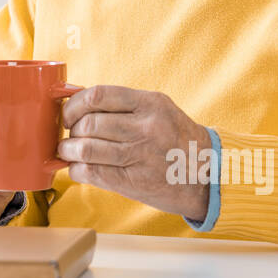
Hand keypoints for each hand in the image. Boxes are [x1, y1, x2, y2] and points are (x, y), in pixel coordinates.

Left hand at [58, 85, 211, 220]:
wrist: (208, 174)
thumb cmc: (177, 139)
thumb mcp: (159, 110)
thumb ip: (124, 106)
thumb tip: (78, 104)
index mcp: (150, 103)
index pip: (98, 95)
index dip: (74, 105)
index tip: (69, 114)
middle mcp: (146, 127)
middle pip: (89, 124)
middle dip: (72, 131)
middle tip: (71, 136)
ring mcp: (141, 155)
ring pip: (86, 149)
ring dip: (69, 151)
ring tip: (69, 152)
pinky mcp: (135, 182)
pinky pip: (93, 173)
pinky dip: (77, 170)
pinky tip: (78, 168)